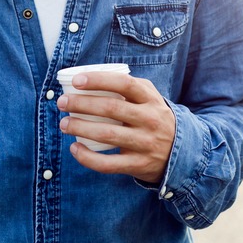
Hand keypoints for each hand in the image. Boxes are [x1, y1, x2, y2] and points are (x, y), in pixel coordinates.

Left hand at [57, 72, 175, 183]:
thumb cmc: (155, 119)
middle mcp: (150, 120)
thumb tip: (92, 77)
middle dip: (81, 104)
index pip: (124, 84)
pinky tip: (75, 148)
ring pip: (107, 134)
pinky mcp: (138, 165)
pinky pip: (108, 163)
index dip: (98, 80)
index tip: (76, 81)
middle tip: (62, 103)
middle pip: (111, 108)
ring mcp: (145, 143)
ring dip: (80, 128)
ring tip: (64, 124)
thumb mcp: (151, 99)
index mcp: (151, 100)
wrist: (180, 152)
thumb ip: (130, 87)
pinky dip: (88, 157)